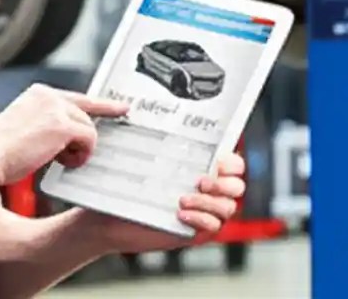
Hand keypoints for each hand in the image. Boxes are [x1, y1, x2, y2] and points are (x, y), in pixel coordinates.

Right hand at [0, 83, 129, 185]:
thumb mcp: (25, 129)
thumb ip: (47, 125)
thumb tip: (70, 137)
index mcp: (39, 94)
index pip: (78, 98)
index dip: (102, 106)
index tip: (121, 108)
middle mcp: (49, 96)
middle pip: (86, 116)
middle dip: (86, 138)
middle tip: (79, 154)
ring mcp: (56, 108)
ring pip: (89, 129)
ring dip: (78, 150)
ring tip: (57, 161)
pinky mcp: (62, 125)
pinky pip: (89, 140)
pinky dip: (80, 156)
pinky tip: (62, 163)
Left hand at [89, 152, 247, 253]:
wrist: (110, 219)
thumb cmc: (128, 187)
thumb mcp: (145, 162)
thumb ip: (160, 145)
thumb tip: (156, 116)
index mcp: (203, 168)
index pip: (235, 164)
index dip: (231, 163)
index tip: (215, 161)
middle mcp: (209, 189)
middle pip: (237, 186)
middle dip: (223, 183)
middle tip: (200, 181)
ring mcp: (205, 211)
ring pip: (228, 207)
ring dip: (209, 202)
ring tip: (183, 200)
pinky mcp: (197, 231)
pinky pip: (214, 226)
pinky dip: (201, 219)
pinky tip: (181, 215)